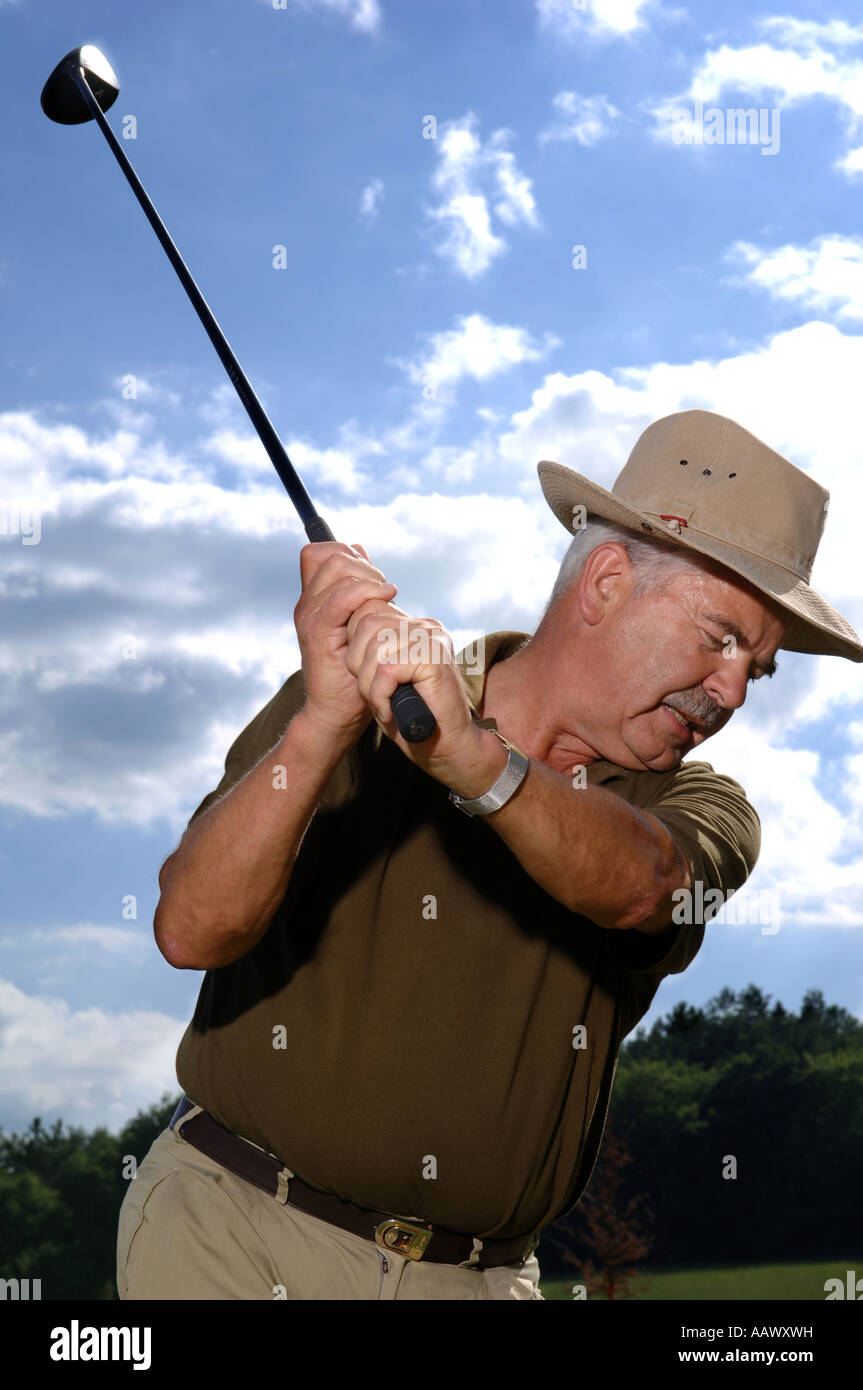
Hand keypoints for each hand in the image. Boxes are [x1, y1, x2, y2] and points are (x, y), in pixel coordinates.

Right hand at [294, 541, 404, 739]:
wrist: (337, 711)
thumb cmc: (352, 672)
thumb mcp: (356, 624)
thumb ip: (357, 590)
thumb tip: (360, 552)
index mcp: (314, 600)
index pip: (323, 552)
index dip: (351, 555)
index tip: (374, 578)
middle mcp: (307, 604)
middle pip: (332, 554)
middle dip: (364, 564)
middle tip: (384, 589)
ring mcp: (310, 616)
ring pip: (338, 568)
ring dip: (370, 577)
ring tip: (387, 596)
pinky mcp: (318, 631)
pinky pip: (342, 596)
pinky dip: (367, 591)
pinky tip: (388, 598)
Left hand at [344, 605, 500, 790]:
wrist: (450, 748)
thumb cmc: (412, 718)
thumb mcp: (383, 679)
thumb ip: (371, 652)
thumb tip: (346, 629)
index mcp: (414, 627)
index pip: (368, 611)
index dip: (354, 646)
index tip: (367, 677)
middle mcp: (426, 626)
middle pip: (366, 624)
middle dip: (357, 665)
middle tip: (373, 695)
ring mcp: (433, 638)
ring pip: (375, 649)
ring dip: (369, 686)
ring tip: (384, 705)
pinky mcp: (434, 656)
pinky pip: (387, 670)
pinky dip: (380, 696)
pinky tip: (391, 711)